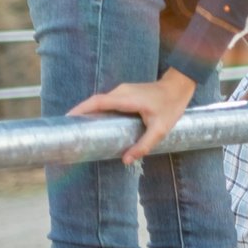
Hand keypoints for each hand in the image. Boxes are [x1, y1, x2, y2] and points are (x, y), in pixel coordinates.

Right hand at [69, 68, 195, 163]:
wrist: (180, 87)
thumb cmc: (171, 106)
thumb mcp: (160, 129)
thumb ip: (144, 144)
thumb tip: (126, 160)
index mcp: (126, 98)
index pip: (98, 102)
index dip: (81, 109)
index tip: (66, 119)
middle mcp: (121, 92)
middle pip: (95, 102)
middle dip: (80, 114)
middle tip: (69, 130)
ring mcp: (122, 91)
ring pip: (100, 102)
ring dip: (88, 113)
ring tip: (78, 129)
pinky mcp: (125, 93)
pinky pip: (107, 102)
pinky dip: (98, 111)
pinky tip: (95, 123)